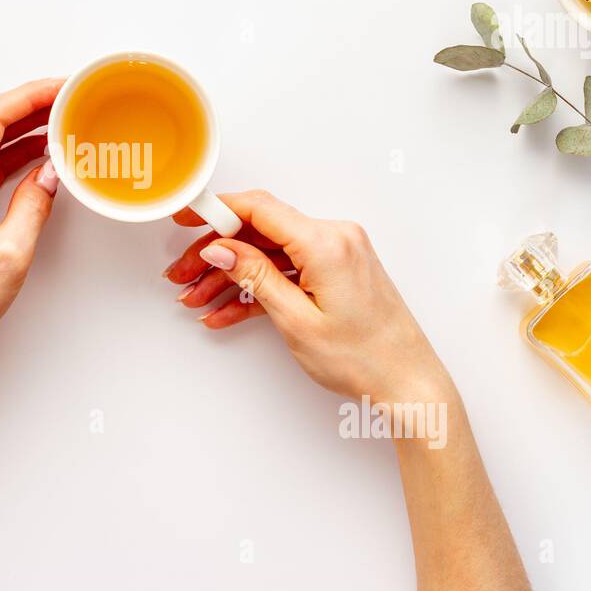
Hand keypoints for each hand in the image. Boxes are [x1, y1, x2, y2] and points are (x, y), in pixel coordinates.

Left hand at [0, 79, 62, 368]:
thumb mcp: (9, 257)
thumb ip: (34, 206)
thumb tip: (51, 173)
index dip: (31, 95)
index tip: (62, 86)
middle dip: (30, 105)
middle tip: (69, 98)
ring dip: (22, 129)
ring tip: (61, 122)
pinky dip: (10, 155)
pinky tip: (37, 156)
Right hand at [165, 190, 451, 404]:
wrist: (408, 382)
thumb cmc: (364, 358)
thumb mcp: (296, 320)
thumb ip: (254, 277)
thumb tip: (220, 248)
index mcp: (325, 243)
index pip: (258, 208)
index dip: (216, 209)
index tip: (186, 216)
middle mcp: (334, 238)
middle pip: (259, 231)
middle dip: (215, 254)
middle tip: (182, 275)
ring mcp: (337, 253)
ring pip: (269, 253)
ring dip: (231, 276)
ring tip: (198, 300)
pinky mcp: (337, 269)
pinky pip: (288, 269)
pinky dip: (258, 287)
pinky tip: (227, 311)